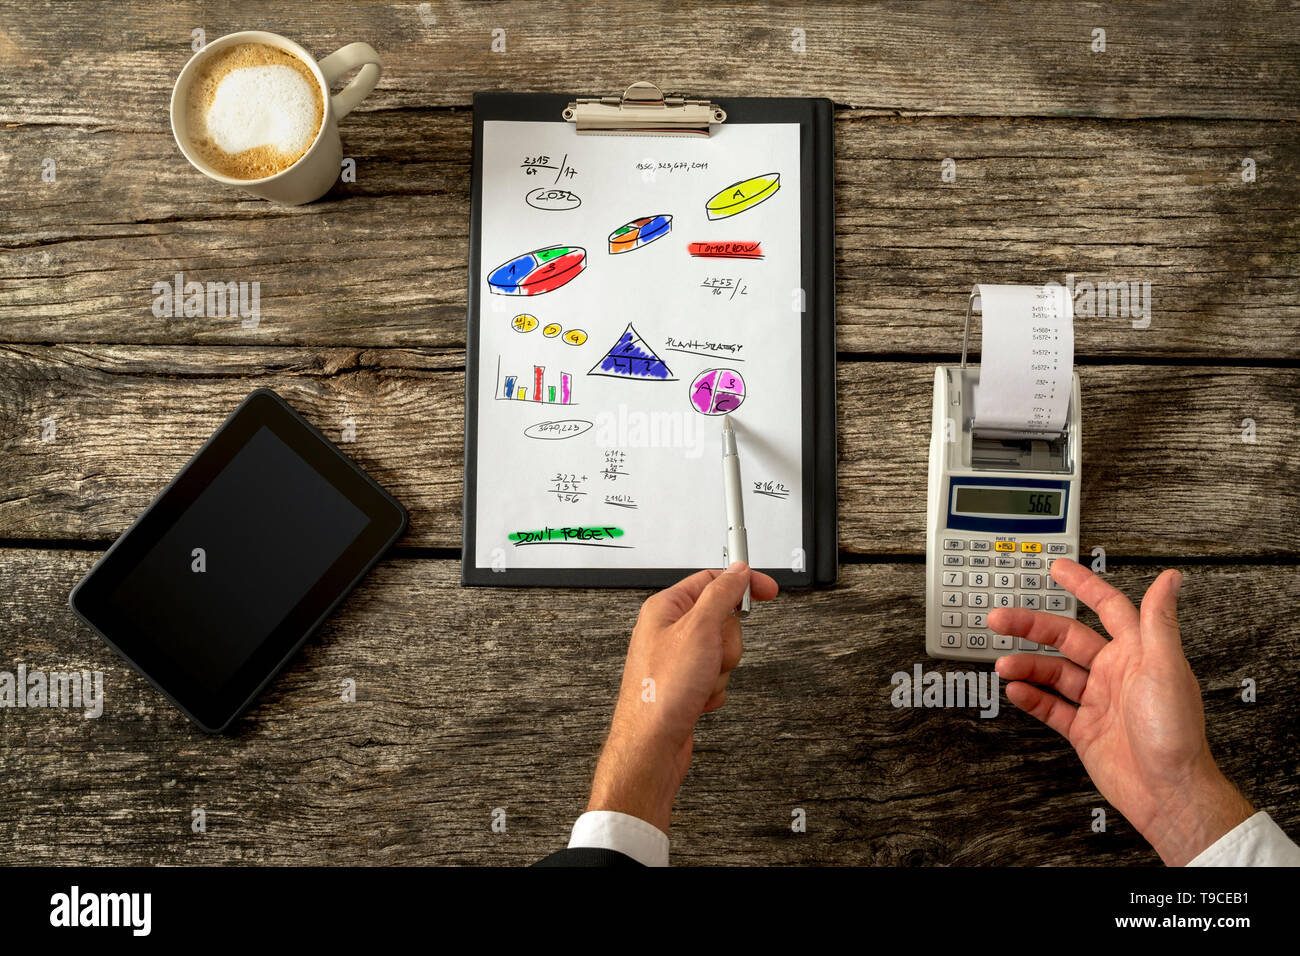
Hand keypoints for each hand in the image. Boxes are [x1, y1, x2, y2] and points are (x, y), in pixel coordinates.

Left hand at [586, 561, 778, 832]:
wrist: (652, 744)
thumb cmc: (662, 690)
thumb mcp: (698, 629)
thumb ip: (721, 594)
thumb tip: (737, 571)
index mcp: (666, 608)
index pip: (711, 580)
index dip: (741, 584)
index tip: (768, 591)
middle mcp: (668, 630)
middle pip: (722, 619)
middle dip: (726, 642)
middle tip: (711, 654)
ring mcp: (677, 659)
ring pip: (722, 651)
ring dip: (720, 669)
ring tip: (700, 681)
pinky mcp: (684, 683)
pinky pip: (716, 676)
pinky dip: (714, 688)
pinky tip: (698, 698)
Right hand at [988, 558, 1252, 864]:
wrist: (1168, 793)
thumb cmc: (1176, 733)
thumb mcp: (1166, 668)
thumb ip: (1160, 621)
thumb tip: (1170, 578)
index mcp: (1138, 653)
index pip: (1108, 607)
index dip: (1084, 586)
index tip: (1059, 570)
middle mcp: (1117, 673)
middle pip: (1067, 638)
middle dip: (1033, 626)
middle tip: (1002, 618)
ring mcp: (1099, 702)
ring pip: (1053, 672)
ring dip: (1027, 665)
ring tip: (1005, 664)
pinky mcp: (1085, 730)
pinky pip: (1051, 707)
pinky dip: (1031, 697)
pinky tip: (1016, 690)